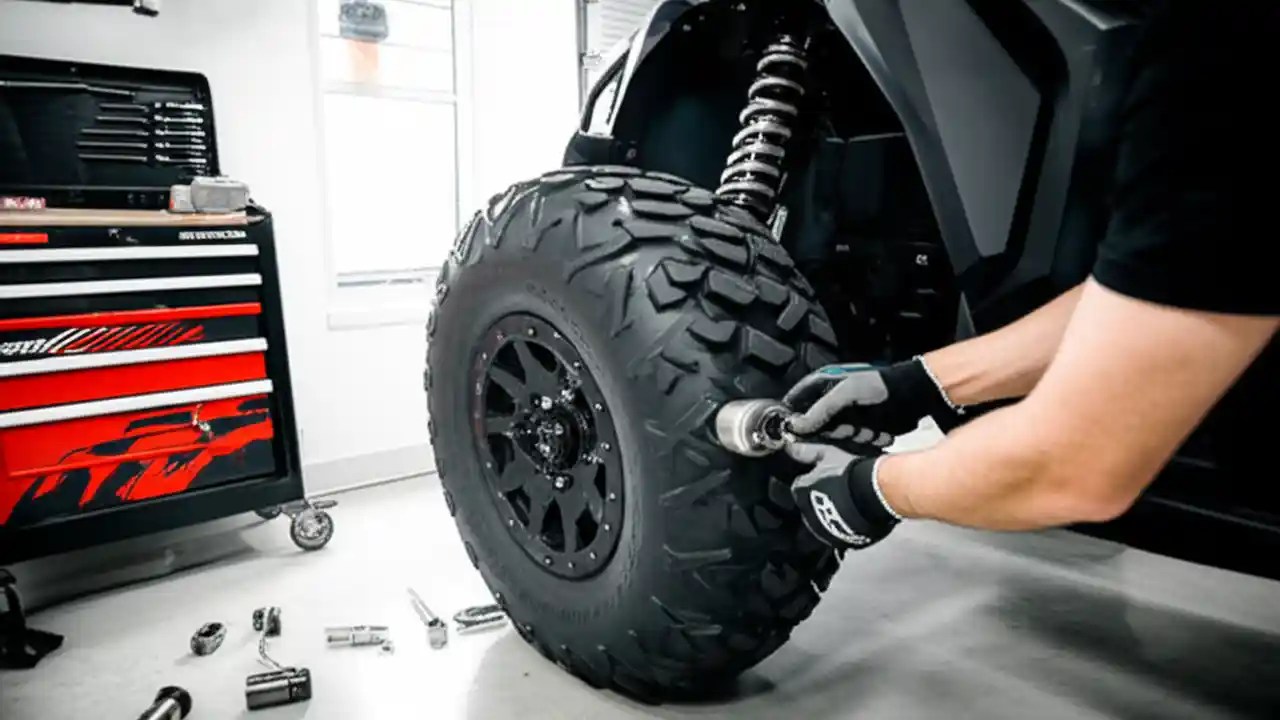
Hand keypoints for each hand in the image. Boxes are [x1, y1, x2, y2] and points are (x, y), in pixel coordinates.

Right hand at [783, 358, 961, 449]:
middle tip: (848, 430)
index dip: (795, 417)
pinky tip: (877, 433)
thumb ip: (819, 410)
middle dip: (832, 431)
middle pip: (818, 424)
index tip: (794, 432)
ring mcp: (848, 415)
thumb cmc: (878, 386)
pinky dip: (864, 440)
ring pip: (837, 436)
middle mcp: (833, 401)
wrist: (911, 395)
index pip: (798, 401)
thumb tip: (796, 426)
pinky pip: (853, 441)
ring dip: (851, 437)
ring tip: (868, 429)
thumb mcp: (843, 394)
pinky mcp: (861, 428)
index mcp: (824, 385)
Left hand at [787, 442, 899, 549]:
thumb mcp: (827, 454)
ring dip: (827, 518)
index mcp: (800, 492)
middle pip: (808, 507)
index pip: (799, 487)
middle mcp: (806, 514)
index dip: (811, 482)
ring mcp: (821, 530)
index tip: (823, 479)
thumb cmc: (849, 471)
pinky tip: (851, 521)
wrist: (876, 494)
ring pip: (819, 524)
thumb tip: (790, 448)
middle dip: (817, 502)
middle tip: (835, 493)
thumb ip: (806, 452)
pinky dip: (840, 530)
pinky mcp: (838, 542)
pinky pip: (834, 536)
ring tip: (844, 508)